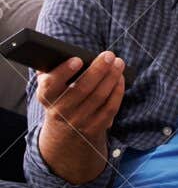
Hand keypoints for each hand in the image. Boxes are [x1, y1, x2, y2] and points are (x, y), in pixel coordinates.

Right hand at [36, 51, 124, 182]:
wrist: (65, 134)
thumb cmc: (60, 100)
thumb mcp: (51, 89)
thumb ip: (52, 73)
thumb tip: (62, 53)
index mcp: (46, 98)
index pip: (51, 85)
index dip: (64, 72)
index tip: (78, 59)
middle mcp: (60, 111)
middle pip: (82, 89)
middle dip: (98, 70)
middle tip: (109, 55)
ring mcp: (78, 121)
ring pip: (98, 97)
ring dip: (111, 78)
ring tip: (118, 63)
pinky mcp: (95, 128)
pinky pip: (109, 108)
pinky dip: (117, 92)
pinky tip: (120, 79)